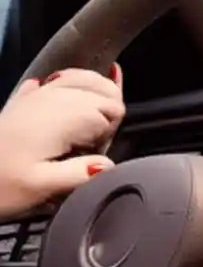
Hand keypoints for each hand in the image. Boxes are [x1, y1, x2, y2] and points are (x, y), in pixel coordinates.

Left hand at [0, 66, 124, 218]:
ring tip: (95, 117)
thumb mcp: (42, 187)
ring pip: (81, 79)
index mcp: (60, 117)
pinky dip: (68, 83)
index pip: (112, 109)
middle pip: (101, 89)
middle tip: (94, 143)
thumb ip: (81, 176)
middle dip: (109, 112)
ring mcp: (36, 98)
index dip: (112, 131)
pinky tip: (65, 86)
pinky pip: (56, 82)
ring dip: (95, 94)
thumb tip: (109, 166)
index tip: (96, 152)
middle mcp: (50, 99)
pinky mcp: (25, 104)